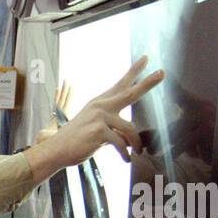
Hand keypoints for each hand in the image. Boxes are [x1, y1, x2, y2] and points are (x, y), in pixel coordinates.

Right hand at [27, 58, 163, 178]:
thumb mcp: (96, 129)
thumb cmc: (76, 141)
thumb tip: (130, 137)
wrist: (56, 150)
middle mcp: (100, 106)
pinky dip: (125, 153)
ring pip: (130, 128)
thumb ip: (114, 128)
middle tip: (162, 73)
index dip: (134, 71)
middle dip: (147, 83)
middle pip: (130, 93)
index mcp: (100, 103)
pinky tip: (126, 159)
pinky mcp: (99, 132)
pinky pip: (121, 143)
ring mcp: (100, 118)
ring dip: (136, 143)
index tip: (145, 59)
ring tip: (138, 151)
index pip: (120, 84)